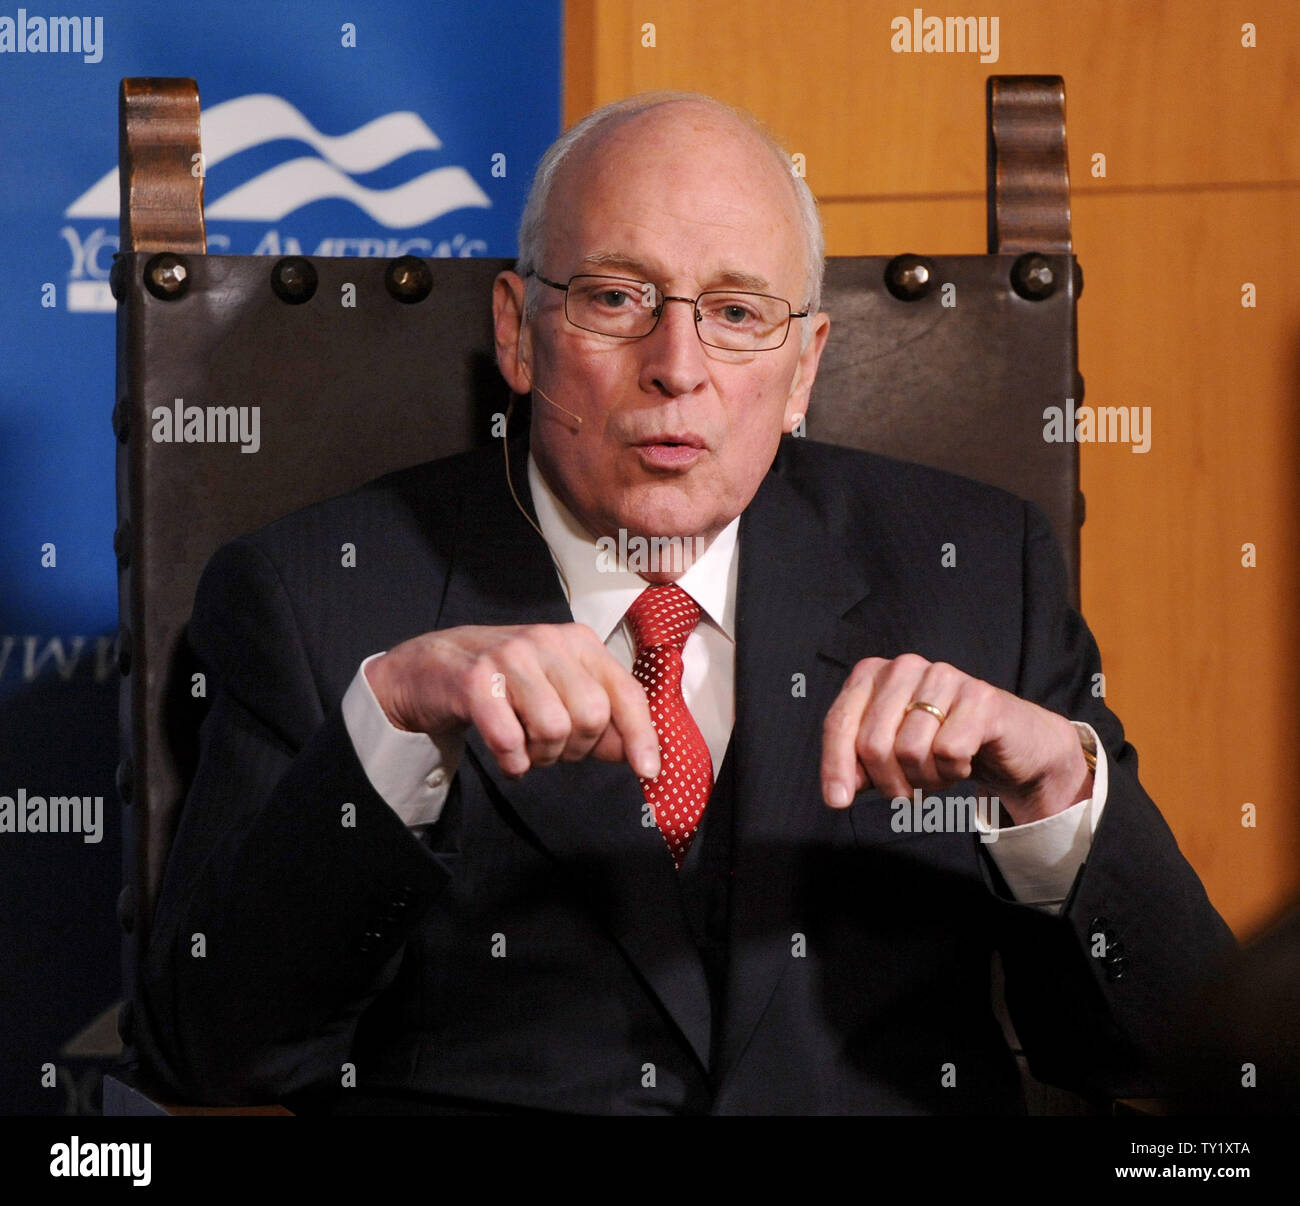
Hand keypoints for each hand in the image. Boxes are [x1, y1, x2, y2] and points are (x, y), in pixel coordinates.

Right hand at [365, 624, 660, 780]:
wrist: (428, 668)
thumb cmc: (502, 682)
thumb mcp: (557, 690)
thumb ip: (598, 717)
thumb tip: (634, 752)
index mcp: (577, 642)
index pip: (625, 691)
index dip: (640, 735)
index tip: (647, 770)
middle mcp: (547, 642)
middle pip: (592, 716)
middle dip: (577, 748)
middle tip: (552, 749)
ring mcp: (510, 658)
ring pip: (555, 729)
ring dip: (542, 756)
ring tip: (526, 749)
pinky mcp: (475, 681)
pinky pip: (511, 740)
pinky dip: (513, 762)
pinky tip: (506, 756)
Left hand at [820, 654, 1091, 824]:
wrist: (1010, 741)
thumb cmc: (940, 743)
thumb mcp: (890, 754)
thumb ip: (858, 766)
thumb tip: (838, 792)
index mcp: (872, 674)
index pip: (839, 723)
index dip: (835, 766)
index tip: (838, 802)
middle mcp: (904, 667)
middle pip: (872, 744)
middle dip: (888, 781)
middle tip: (908, 788)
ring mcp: (943, 676)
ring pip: (910, 751)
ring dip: (924, 778)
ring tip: (938, 770)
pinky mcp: (980, 696)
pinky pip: (949, 751)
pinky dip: (953, 770)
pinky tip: (962, 761)